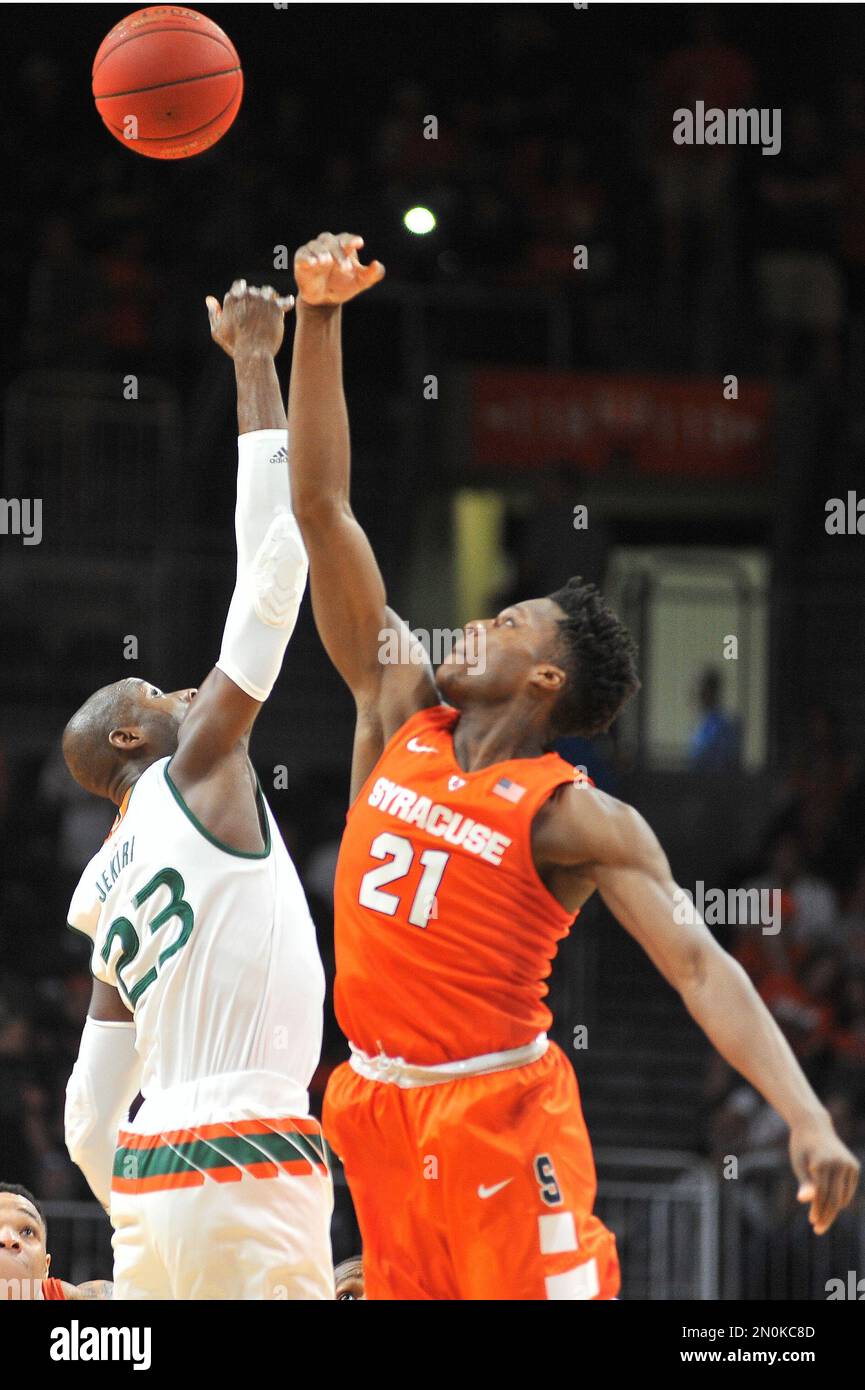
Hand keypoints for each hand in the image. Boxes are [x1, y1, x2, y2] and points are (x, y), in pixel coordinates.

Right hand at [206, 281, 293, 358]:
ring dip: (268, 297)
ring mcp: (263, 300)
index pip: (238, 286)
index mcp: (232, 298)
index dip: (242, 293)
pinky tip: (287, 304)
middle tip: (258, 311)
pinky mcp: (276, 307)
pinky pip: (284, 301)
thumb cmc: (234, 345)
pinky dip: (286, 302)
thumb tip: (209, 299)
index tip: (245, 302)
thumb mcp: (217, 331)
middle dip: (255, 298)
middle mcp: (247, 295)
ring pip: (268, 291)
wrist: (253, 353)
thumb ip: (213, 313)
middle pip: (253, 290)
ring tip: (269, 308)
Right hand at [295, 232, 384, 305]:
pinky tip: (313, 263)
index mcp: (343, 246)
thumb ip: (372, 274)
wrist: (325, 300)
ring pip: (316, 246)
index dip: (352, 240)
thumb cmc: (343, 286)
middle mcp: (328, 245)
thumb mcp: (361, 282)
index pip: (347, 239)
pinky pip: (302, 255)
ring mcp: (313, 251)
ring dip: (322, 253)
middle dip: (339, 254)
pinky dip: (307, 258)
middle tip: (346, 268)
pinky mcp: (301, 260)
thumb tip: (377, 264)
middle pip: (332, 242)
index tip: (359, 243)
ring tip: (326, 262)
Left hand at [790, 1112, 859, 1233]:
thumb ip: (804, 1183)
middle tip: (818, 1229)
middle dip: (826, 1215)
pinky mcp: (854, 1166)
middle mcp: (839, 1163)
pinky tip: (830, 1203)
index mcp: (822, 1162)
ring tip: (821, 1217)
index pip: (821, 1194)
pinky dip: (841, 1199)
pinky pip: (848, 1190)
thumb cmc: (802, 1147)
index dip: (817, 1210)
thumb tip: (804, 1200)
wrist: (814, 1126)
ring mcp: (849, 1164)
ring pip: (843, 1196)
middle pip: (834, 1198)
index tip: (812, 1223)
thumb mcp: (798, 1164)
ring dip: (833, 1209)